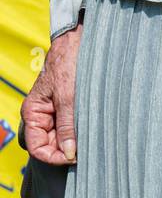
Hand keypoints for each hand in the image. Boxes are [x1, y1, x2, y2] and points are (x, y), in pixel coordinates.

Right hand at [21, 25, 82, 163]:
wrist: (78, 39)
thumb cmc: (68, 63)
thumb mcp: (68, 96)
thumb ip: (67, 126)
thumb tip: (68, 153)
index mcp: (33, 112)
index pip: (37, 148)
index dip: (54, 157)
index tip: (73, 158)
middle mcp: (41, 115)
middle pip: (49, 145)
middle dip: (66, 150)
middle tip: (86, 150)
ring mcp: (54, 111)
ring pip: (62, 137)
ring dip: (75, 140)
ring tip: (91, 139)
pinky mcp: (67, 106)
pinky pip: (71, 125)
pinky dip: (80, 130)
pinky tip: (92, 130)